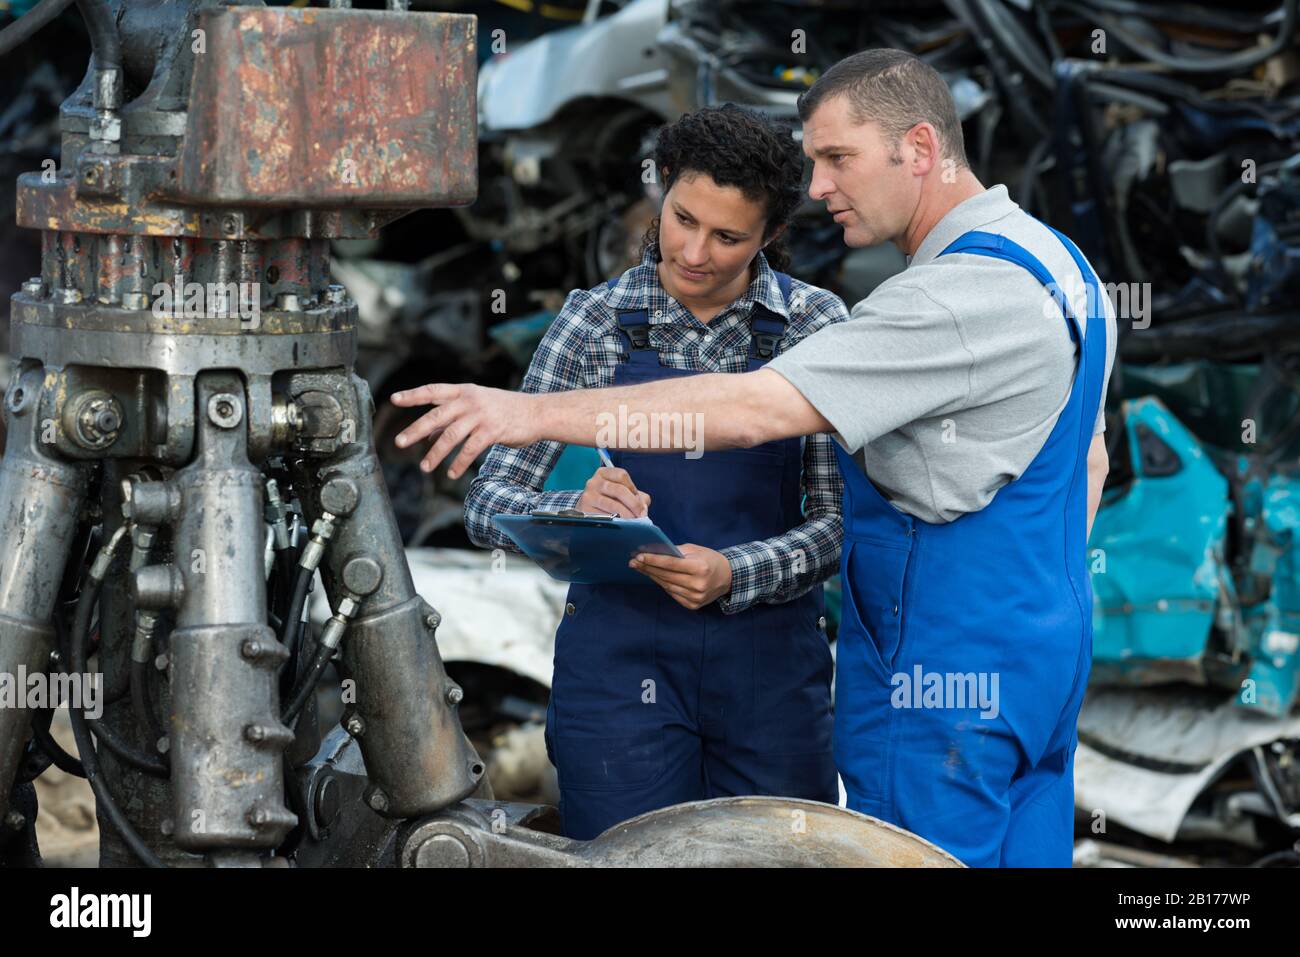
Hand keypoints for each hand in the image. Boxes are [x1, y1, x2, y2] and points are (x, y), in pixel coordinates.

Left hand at [391, 384, 539, 478]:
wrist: (536, 413)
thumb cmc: (505, 411)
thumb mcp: (478, 407)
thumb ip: (453, 418)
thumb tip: (429, 435)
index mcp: (464, 392)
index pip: (433, 391)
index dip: (413, 395)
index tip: (394, 399)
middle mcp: (470, 401)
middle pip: (436, 415)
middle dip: (416, 430)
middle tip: (399, 443)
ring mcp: (481, 415)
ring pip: (451, 436)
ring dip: (436, 454)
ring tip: (425, 467)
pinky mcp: (492, 431)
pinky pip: (469, 450)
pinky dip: (459, 463)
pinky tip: (452, 474)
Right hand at [579, 467, 650, 517]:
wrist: (585, 509)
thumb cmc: (607, 499)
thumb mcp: (619, 491)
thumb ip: (636, 496)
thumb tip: (644, 507)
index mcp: (604, 473)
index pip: (622, 475)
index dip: (633, 488)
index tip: (638, 501)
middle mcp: (594, 482)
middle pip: (619, 490)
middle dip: (634, 504)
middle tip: (641, 515)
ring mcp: (589, 495)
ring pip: (613, 505)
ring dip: (627, 514)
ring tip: (634, 521)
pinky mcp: (586, 509)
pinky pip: (605, 516)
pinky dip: (616, 521)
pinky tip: (621, 524)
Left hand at [630, 544, 731, 610]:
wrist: (728, 578)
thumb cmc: (710, 559)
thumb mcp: (696, 550)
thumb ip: (676, 551)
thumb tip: (653, 551)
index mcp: (700, 568)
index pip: (671, 564)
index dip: (653, 560)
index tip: (638, 556)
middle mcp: (698, 585)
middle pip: (667, 576)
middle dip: (648, 568)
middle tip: (634, 562)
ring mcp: (695, 597)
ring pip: (667, 586)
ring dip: (652, 577)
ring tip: (640, 568)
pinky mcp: (693, 605)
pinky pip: (672, 594)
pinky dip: (663, 585)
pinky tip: (654, 577)